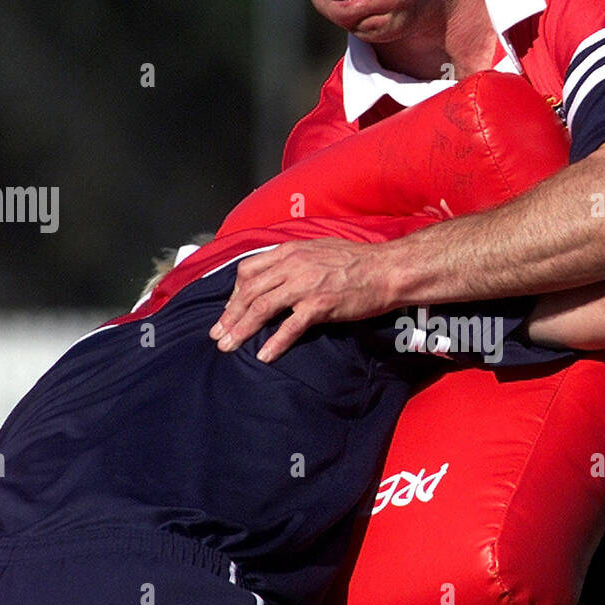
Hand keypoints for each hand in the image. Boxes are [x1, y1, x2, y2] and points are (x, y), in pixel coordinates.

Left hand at [209, 237, 392, 361]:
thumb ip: (295, 260)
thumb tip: (277, 273)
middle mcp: (293, 265)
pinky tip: (264, 355)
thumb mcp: (319, 250)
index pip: (248, 270)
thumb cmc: (357, 261)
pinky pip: (290, 326)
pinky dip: (274, 342)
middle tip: (217, 335)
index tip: (230, 311)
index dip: (234, 293)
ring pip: (262, 307)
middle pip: (249, 291)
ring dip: (242, 329)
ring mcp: (306, 285)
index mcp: (290, 251)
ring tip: (229, 346)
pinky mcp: (321, 305)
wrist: (387, 269)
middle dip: (229, 315)